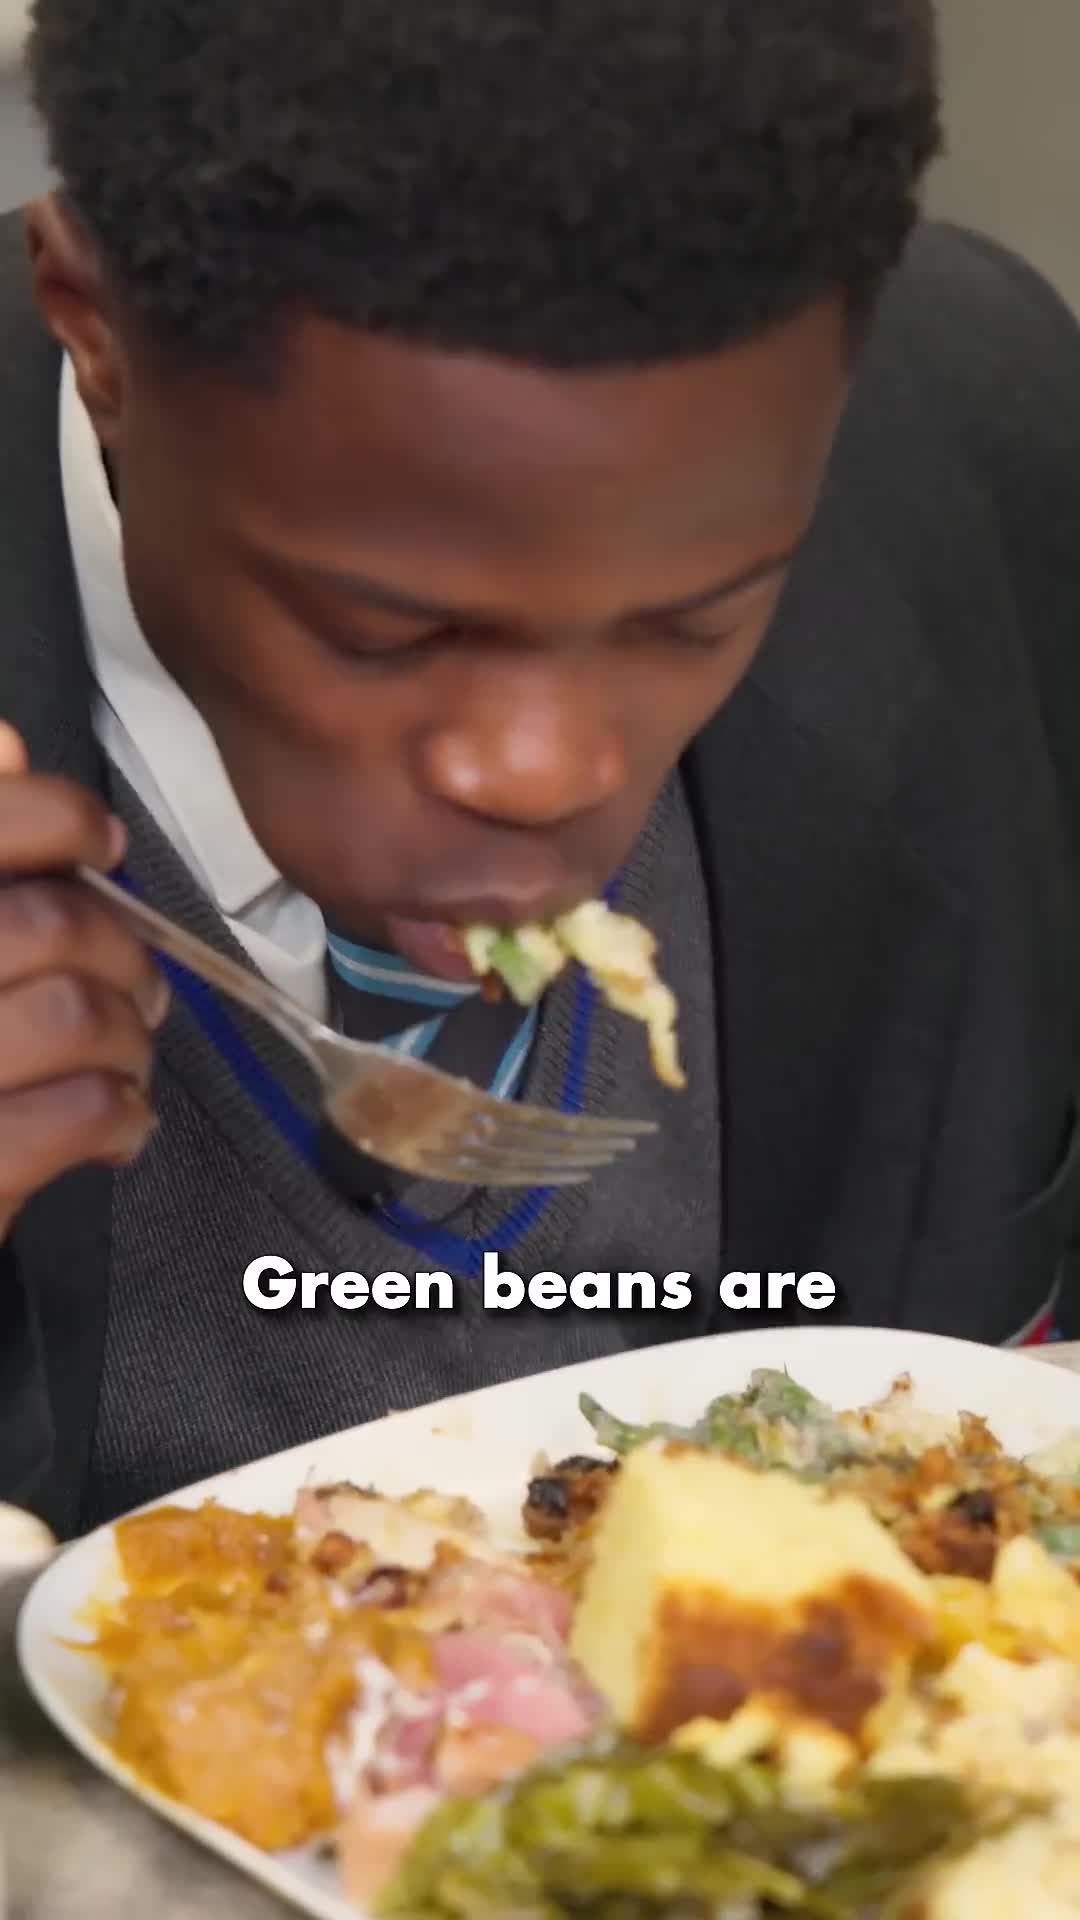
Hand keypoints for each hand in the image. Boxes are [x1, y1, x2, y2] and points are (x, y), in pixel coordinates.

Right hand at [0, 723, 167, 1239]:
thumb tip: (0, 739)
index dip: (57, 818)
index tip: (100, 845)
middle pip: (47, 924)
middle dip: (120, 954)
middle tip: (134, 988)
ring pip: (74, 1014)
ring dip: (126, 1039)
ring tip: (122, 1062)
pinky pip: (77, 1116)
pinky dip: (119, 1117)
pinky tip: (114, 1128)